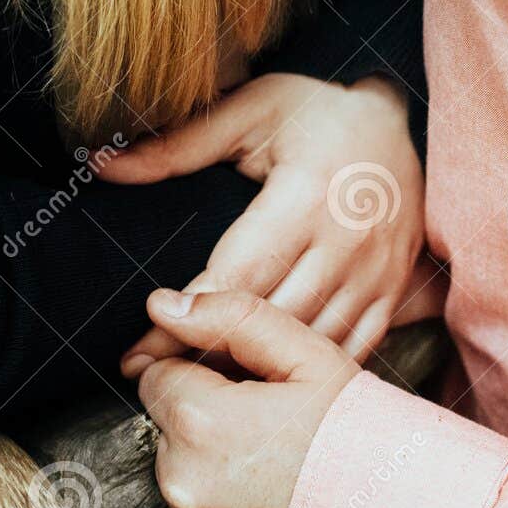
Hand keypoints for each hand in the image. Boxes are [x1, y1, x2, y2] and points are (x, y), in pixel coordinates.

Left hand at [93, 72, 426, 375]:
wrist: (402, 125)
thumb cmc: (314, 115)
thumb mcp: (249, 111)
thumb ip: (179, 145)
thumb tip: (104, 164)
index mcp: (308, 195)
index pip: (237, 276)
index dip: (186, 320)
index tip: (139, 350)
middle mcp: (348, 241)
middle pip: (271, 320)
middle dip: (209, 356)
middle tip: (153, 383)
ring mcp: (377, 274)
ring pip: (311, 346)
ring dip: (256, 375)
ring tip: (198, 396)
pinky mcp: (393, 295)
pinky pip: (349, 351)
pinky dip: (307, 376)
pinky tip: (263, 388)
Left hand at [136, 288, 357, 507]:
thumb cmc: (370, 441)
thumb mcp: (313, 358)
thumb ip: (233, 319)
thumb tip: (162, 305)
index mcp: (200, 419)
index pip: (160, 379)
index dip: (206, 379)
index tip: (253, 396)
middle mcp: (183, 484)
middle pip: (172, 435)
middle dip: (212, 429)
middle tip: (281, 441)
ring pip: (187, 487)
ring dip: (220, 480)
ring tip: (287, 486)